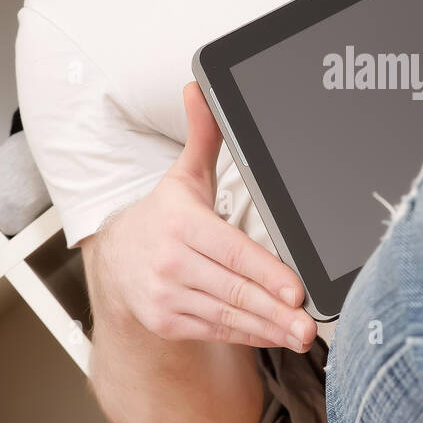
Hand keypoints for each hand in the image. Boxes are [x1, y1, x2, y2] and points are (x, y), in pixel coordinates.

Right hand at [96, 81, 317, 351]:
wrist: (114, 260)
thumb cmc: (162, 217)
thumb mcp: (184, 176)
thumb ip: (203, 136)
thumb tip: (200, 88)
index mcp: (181, 223)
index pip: (231, 251)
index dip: (265, 272)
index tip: (295, 289)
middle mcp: (171, 262)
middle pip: (233, 289)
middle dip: (275, 309)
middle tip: (308, 323)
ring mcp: (166, 296)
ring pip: (227, 315)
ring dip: (268, 327)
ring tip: (300, 334)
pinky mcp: (167, 322)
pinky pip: (216, 331)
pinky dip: (248, 335)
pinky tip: (274, 335)